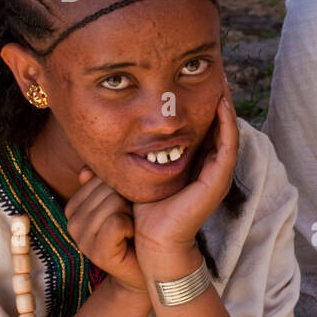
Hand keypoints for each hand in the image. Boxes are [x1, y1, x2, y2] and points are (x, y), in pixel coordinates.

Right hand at [64, 168, 146, 293]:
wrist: (146, 269)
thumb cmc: (136, 232)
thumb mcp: (121, 202)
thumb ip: (104, 184)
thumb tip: (85, 171)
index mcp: (74, 207)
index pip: (101, 177)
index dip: (124, 187)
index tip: (128, 207)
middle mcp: (72, 222)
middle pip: (109, 189)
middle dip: (130, 199)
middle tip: (133, 219)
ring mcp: (81, 239)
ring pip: (115, 203)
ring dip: (133, 214)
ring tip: (133, 228)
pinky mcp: (96, 252)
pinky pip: (117, 222)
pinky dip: (131, 227)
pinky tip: (132, 237)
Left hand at [133, 82, 239, 270]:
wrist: (152, 244)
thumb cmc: (139, 216)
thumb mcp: (130, 178)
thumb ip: (118, 164)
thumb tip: (88, 162)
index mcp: (191, 166)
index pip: (201, 128)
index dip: (200, 105)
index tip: (191, 80)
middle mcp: (208, 168)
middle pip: (217, 126)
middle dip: (217, 99)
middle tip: (215, 71)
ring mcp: (216, 174)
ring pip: (227, 131)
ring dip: (226, 105)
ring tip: (223, 80)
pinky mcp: (218, 180)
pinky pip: (229, 144)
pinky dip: (227, 123)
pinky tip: (222, 103)